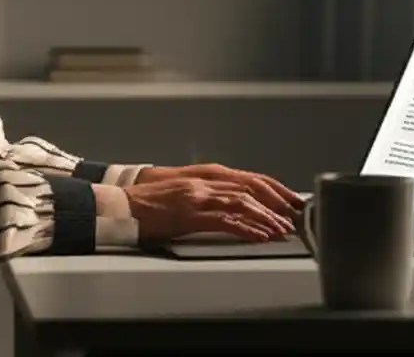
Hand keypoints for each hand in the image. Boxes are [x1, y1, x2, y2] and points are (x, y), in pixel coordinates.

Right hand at [123, 178, 295, 243]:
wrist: (120, 206)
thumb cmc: (148, 204)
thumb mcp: (183, 194)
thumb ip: (208, 197)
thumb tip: (234, 209)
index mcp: (204, 176)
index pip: (249, 178)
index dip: (273, 190)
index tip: (290, 202)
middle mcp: (204, 182)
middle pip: (251, 188)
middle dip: (277, 203)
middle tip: (294, 218)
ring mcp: (197, 196)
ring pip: (242, 203)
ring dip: (266, 218)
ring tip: (281, 230)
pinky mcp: (189, 214)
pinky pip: (225, 221)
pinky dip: (246, 229)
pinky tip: (259, 236)